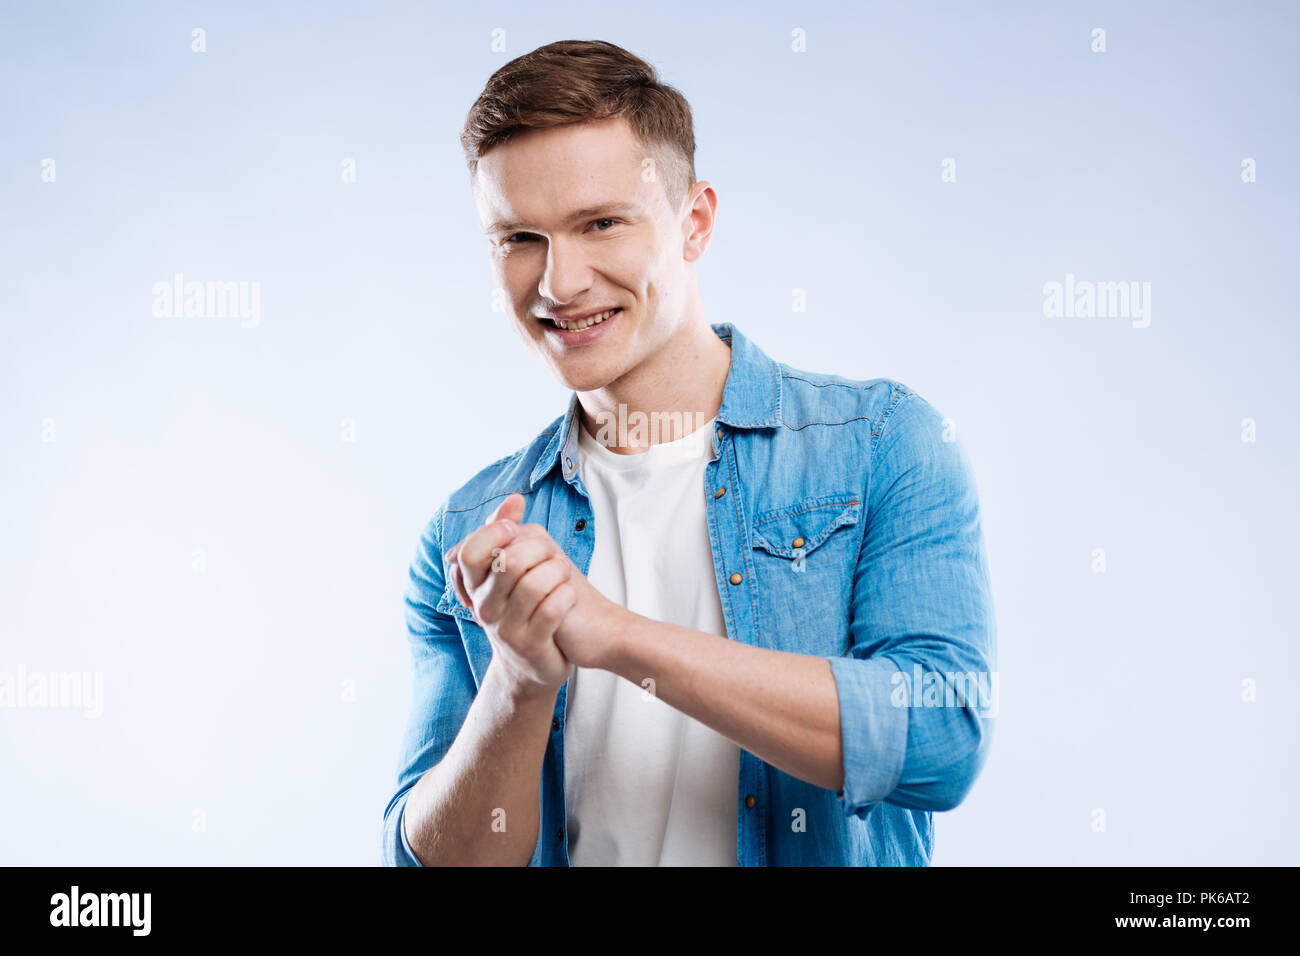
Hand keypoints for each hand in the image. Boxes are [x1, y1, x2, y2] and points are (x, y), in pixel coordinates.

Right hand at [446, 494, 574, 697]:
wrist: (533, 664)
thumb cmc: (523, 608)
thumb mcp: (509, 571)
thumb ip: (506, 535)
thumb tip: (514, 499)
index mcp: (474, 587)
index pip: (469, 552)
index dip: (495, 533)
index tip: (516, 529)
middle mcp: (484, 609)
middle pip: (507, 562)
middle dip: (539, 548)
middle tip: (551, 552)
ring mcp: (506, 629)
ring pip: (534, 584)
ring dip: (558, 571)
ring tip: (563, 573)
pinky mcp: (531, 646)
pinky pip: (552, 609)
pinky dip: (567, 594)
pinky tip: (569, 594)